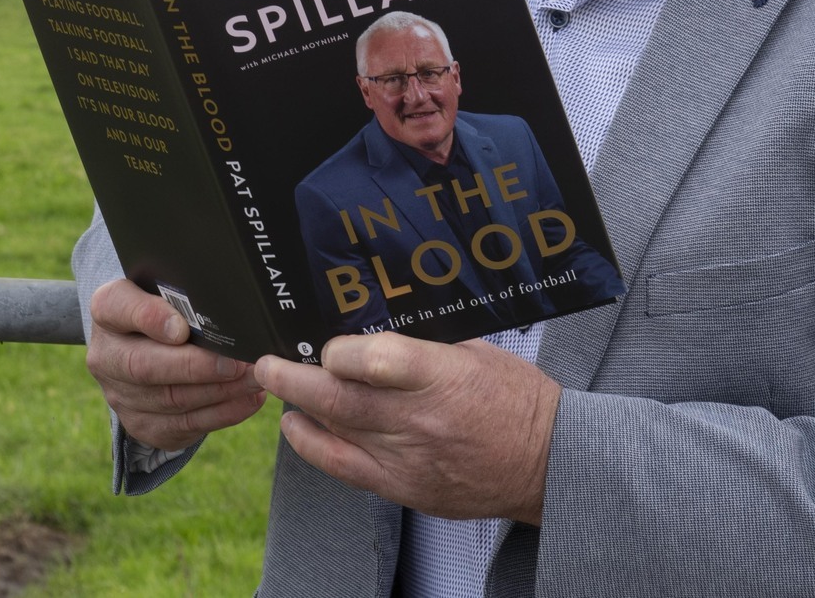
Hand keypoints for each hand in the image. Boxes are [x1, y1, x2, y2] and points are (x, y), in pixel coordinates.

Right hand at [86, 278, 265, 451]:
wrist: (148, 347)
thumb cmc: (167, 309)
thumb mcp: (167, 290)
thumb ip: (185, 294)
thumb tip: (228, 302)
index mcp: (108, 310)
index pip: (117, 307)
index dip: (149, 318)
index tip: (181, 329)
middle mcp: (105, 356)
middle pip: (145, 367)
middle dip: (197, 368)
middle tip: (238, 363)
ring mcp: (120, 395)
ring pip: (171, 400)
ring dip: (219, 392)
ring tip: (255, 379)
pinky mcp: (141, 425)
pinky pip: (184, 425)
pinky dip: (222, 414)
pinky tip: (248, 400)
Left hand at [254, 333, 559, 523]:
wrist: (546, 462)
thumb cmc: (517, 400)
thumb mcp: (477, 352)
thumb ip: (426, 343)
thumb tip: (378, 327)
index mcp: (443, 376)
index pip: (376, 361)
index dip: (340, 351)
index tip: (328, 343)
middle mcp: (419, 419)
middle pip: (340, 398)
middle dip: (294, 377)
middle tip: (268, 362)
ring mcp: (408, 459)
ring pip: (335, 432)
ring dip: (298, 407)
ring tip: (275, 385)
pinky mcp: (404, 488)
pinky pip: (346, 468)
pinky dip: (314, 447)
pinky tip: (297, 428)